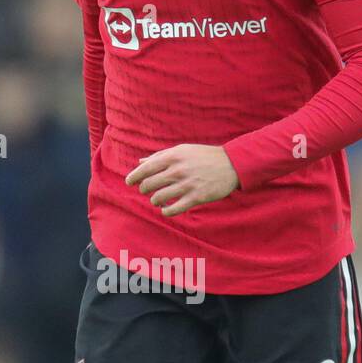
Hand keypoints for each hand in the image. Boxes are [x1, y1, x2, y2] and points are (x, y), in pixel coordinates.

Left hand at [125, 143, 239, 216]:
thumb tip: (140, 162)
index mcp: (173, 157)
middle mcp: (177, 170)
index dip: (134, 177)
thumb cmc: (204, 156)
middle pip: (149, 185)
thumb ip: (160, 156)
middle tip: (148, 191)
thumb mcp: (182, 150)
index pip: (145, 168)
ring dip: (155, 201)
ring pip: (158, 198)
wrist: (231, 164)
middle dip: (144, 190)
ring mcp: (187, 185)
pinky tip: (166, 210)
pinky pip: (173, 210)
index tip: (129, 182)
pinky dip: (166, 212)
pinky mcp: (196, 198)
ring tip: (159, 200)